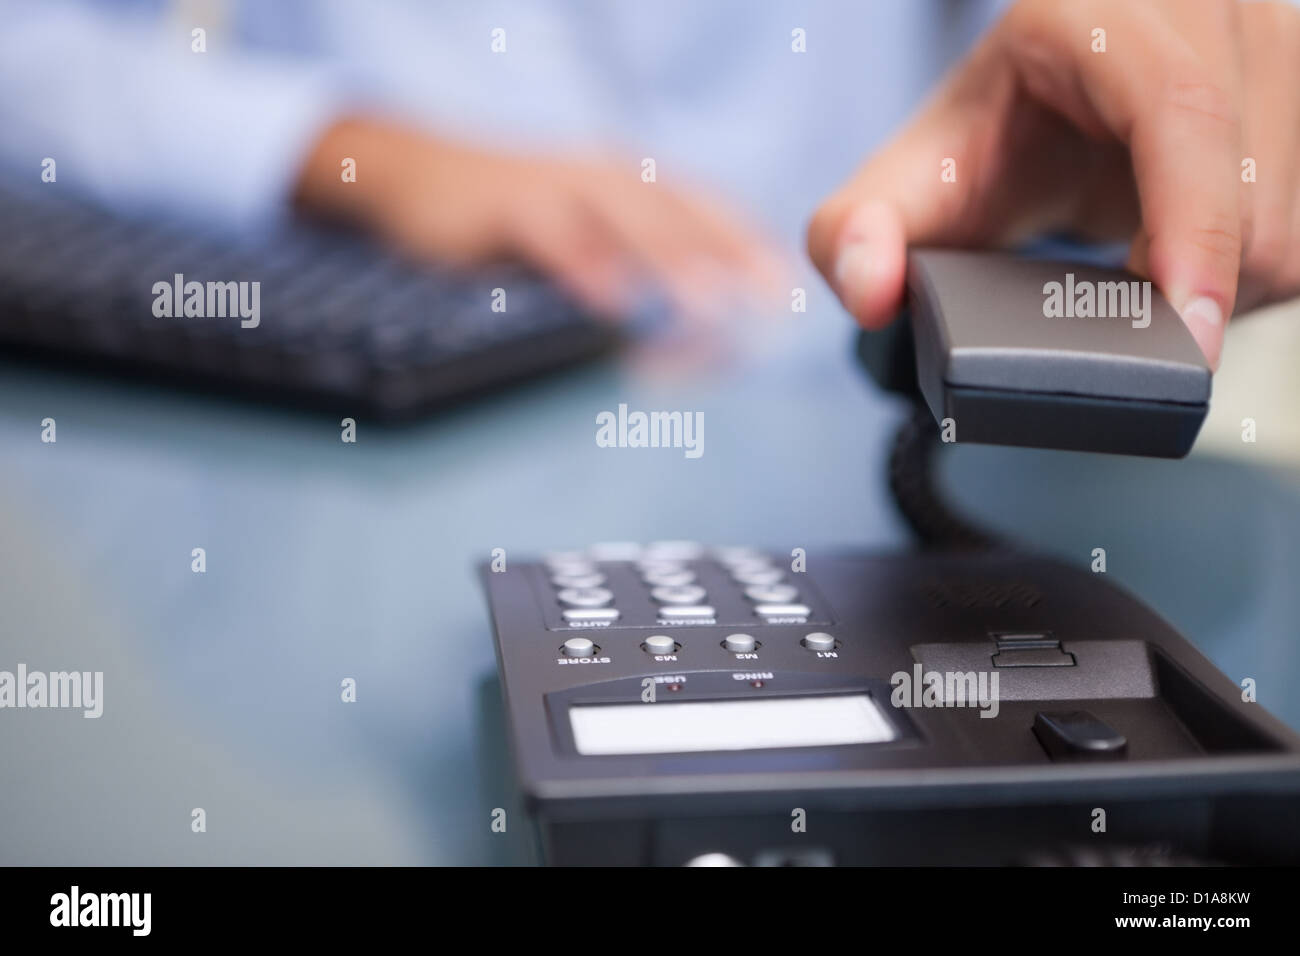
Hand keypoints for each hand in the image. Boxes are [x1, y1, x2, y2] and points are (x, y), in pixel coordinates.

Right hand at [294, 116, 783, 319]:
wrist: (419, 176)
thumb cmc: (513, 217)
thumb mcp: (583, 235)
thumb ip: (632, 267)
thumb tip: (688, 326)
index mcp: (630, 183)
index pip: (707, 211)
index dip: (751, 247)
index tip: (790, 292)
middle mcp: (605, 177)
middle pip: (680, 216)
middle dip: (730, 260)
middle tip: (771, 306)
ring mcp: (559, 187)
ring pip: (628, 222)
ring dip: (674, 264)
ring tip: (713, 306)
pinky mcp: (509, 207)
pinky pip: (555, 238)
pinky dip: (588, 269)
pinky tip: (616, 303)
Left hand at [807, 0, 1299, 368]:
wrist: (1057, 94)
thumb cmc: (990, 133)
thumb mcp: (914, 175)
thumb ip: (855, 232)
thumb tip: (868, 291)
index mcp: (1108, 12)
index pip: (1182, 113)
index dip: (1194, 228)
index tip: (1188, 330)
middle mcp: (1214, 8)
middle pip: (1256, 175)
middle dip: (1205, 285)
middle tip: (1138, 346)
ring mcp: (1278, 41)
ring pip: (1299, 205)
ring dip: (1234, 282)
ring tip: (1155, 298)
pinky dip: (1260, 265)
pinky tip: (1197, 272)